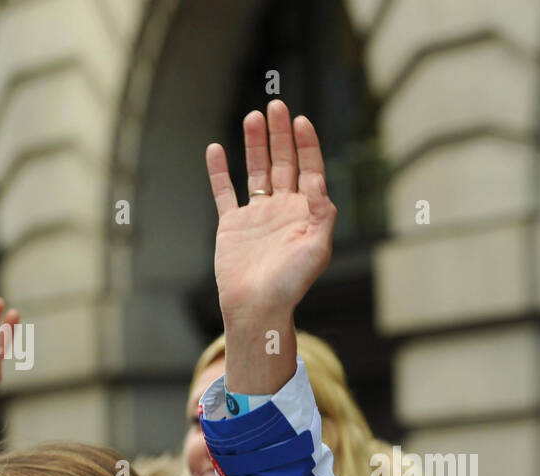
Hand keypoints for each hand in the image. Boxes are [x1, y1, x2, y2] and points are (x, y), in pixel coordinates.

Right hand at [205, 99, 335, 322]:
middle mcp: (282, 211)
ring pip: (256, 171)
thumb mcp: (318, 248)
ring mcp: (256, 216)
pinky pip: (224, 192)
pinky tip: (217, 149)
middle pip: (283, 163)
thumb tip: (318, 181)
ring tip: (253, 116)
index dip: (306, 145)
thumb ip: (322, 213)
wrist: (257, 307)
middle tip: (275, 105)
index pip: (309, 170)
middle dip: (280, 134)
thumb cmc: (290, 284)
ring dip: (255, 144)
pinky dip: (219, 171)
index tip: (300, 120)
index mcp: (305, 214)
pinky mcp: (232, 225)